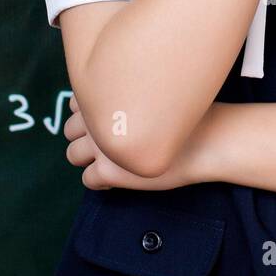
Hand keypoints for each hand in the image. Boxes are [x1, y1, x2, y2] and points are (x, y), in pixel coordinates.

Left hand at [63, 95, 216, 191]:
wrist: (205, 139)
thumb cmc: (184, 115)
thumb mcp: (149, 94)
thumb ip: (123, 96)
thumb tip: (101, 105)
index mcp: (107, 95)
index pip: (75, 104)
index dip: (88, 112)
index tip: (106, 119)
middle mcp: (98, 118)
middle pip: (69, 130)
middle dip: (84, 136)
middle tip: (109, 142)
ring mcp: (101, 146)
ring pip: (73, 155)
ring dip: (88, 159)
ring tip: (111, 160)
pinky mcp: (109, 172)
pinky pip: (88, 180)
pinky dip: (100, 180)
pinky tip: (119, 177)